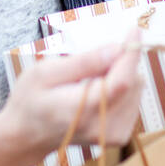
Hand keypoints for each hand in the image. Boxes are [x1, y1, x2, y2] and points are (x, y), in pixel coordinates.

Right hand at [0, 36, 143, 165]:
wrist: (27, 136)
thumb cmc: (30, 100)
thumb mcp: (45, 73)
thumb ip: (83, 62)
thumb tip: (117, 49)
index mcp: (82, 110)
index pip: (121, 82)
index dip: (130, 54)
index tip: (133, 29)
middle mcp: (103, 127)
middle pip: (133, 83)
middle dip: (120, 62)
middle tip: (95, 60)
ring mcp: (114, 134)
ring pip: (137, 89)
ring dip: (120, 75)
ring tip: (90, 79)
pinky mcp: (120, 135)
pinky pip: (133, 99)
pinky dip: (120, 88)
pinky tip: (98, 91)